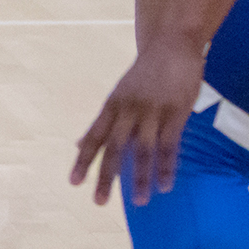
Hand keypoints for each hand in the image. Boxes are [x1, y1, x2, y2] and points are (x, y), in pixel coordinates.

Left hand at [70, 39, 205, 205]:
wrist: (170, 46)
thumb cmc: (144, 76)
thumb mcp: (118, 95)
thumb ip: (103, 122)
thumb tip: (77, 144)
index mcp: (111, 107)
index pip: (93, 137)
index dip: (82, 160)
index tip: (73, 183)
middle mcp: (127, 110)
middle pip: (113, 148)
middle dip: (106, 176)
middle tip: (98, 202)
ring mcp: (151, 111)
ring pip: (142, 150)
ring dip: (140, 178)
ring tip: (140, 202)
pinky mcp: (175, 112)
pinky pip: (169, 144)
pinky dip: (166, 166)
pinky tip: (165, 185)